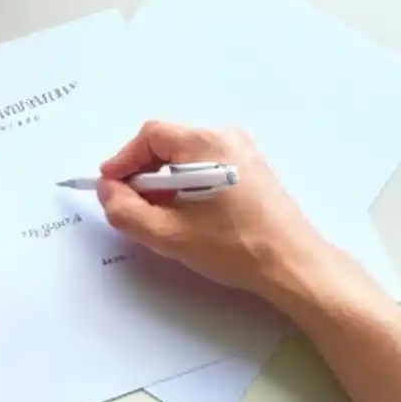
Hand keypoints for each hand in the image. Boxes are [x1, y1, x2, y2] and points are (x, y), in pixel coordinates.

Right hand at [97, 121, 331, 298]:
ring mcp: (243, 151)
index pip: (149, 136)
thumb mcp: (167, 234)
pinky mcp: (253, 169)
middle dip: (144, 174)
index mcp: (205, 143)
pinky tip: (189, 215)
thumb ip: (125, 210)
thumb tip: (108, 190)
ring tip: (163, 215)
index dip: (124, 160)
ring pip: (187, 158)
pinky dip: (189, 184)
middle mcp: (226, 137)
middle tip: (135, 206)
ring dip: (166, 182)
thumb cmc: (232, 247)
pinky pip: (207, 165)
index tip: (111, 186)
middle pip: (168, 145)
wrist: (292, 264)